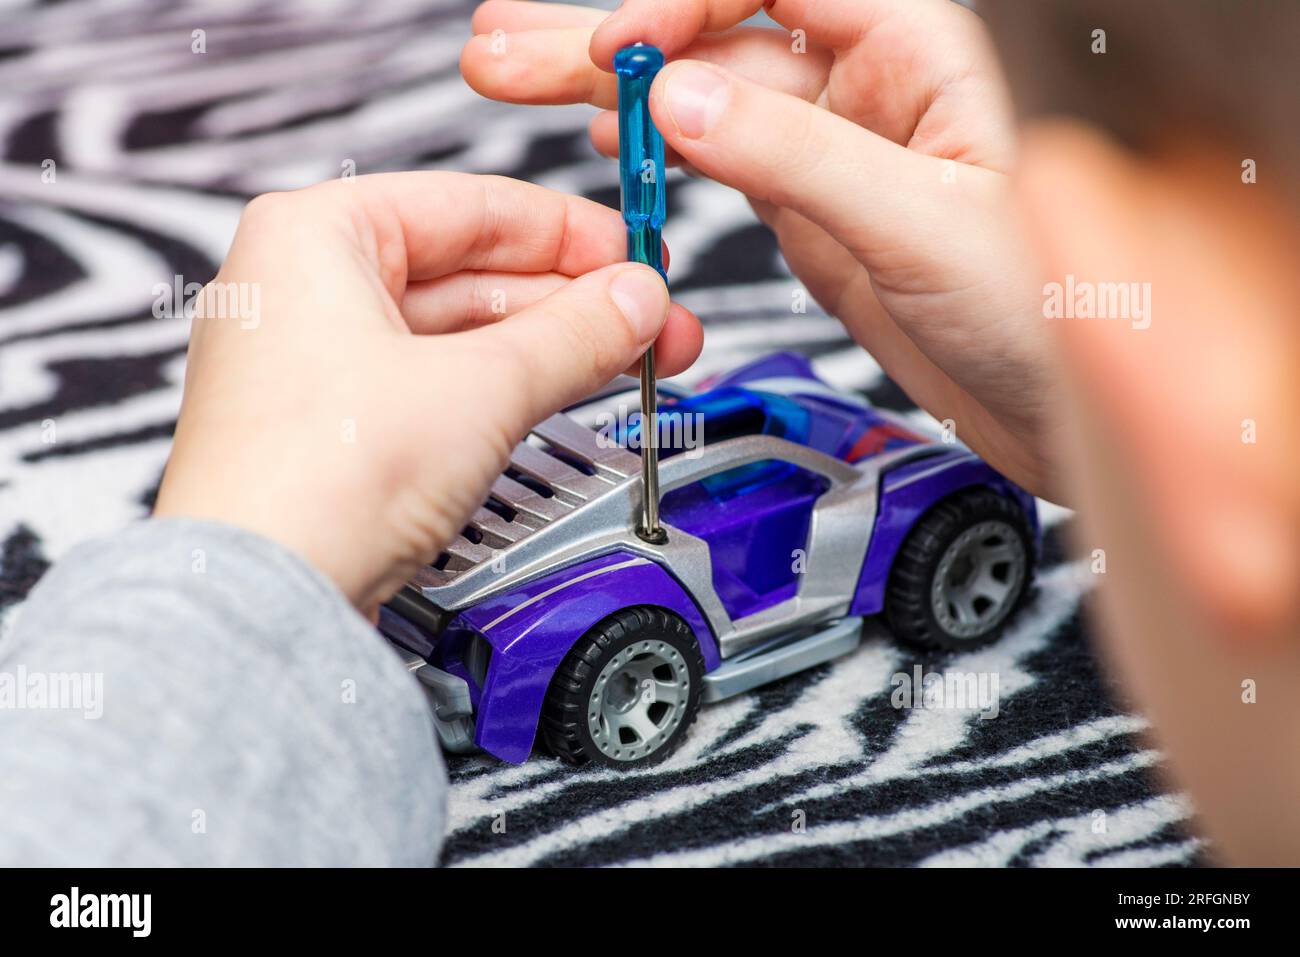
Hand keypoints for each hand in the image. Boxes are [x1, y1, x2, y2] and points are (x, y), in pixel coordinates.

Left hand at [154, 173, 701, 612]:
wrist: (265, 604)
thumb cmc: (314, 483)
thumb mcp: (480, 387)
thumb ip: (574, 333)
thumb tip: (634, 302)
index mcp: (313, 236)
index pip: (469, 206)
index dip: (566, 231)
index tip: (632, 254)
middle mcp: (304, 291)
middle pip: (469, 273)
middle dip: (572, 300)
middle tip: (648, 319)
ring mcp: (317, 365)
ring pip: (460, 334)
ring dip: (549, 347)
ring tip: (630, 356)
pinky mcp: (337, 431)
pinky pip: (439, 386)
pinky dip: (506, 388)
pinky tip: (566, 390)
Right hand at [462, 0, 1061, 497]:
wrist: (1061, 407)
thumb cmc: (1050, 309)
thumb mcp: (920, 224)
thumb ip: (799, 158)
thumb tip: (685, 101)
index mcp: (918, 50)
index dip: (681, 6)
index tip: (615, 51)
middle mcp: (868, 87)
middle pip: (718, 34)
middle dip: (609, 40)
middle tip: (510, 46)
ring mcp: (831, 149)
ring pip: (705, 99)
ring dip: (611, 93)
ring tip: (518, 79)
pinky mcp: (812, 210)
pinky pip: (719, 162)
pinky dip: (658, 153)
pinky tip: (610, 139)